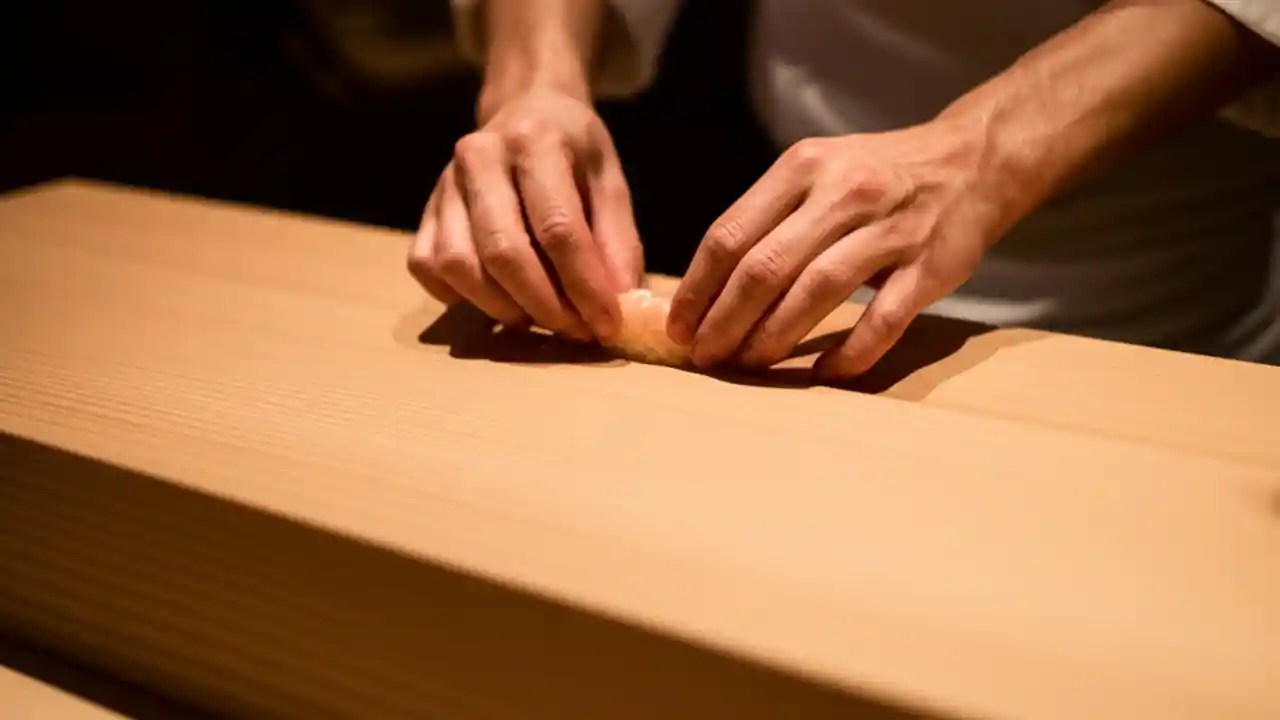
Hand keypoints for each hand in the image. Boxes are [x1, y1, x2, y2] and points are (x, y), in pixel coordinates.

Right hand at [408, 91, 642, 340]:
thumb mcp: (610, 183)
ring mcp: (443, 184)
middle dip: (544, 305)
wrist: (525, 109)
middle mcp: (480, 156)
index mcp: (535, 141)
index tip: (606, 324)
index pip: (558, 227)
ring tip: (541, 319)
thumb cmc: (574, 153)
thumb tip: (621, 309)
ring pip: (460, 266)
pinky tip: (500, 300)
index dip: (584, 285)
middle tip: (576, 331)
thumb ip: (619, 243)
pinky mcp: (424, 211)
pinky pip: (430, 268)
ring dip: (503, 308)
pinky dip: (463, 298)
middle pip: (504, 251)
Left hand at [667, 120, 1013, 379]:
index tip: (679, 327)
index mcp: (804, 168)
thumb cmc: (877, 175)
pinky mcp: (930, 267)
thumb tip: (706, 286)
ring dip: (773, 338)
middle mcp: (844, 192)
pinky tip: (822, 374)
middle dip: (725, 320)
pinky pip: (882, 321)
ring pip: (817, 291)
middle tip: (705, 357)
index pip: (731, 234)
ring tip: (747, 364)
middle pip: (765, 267)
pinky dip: (849, 353)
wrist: (974, 160)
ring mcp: (890, 230)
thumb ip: (768, 216)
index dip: (698, 287)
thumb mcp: (817, 170)